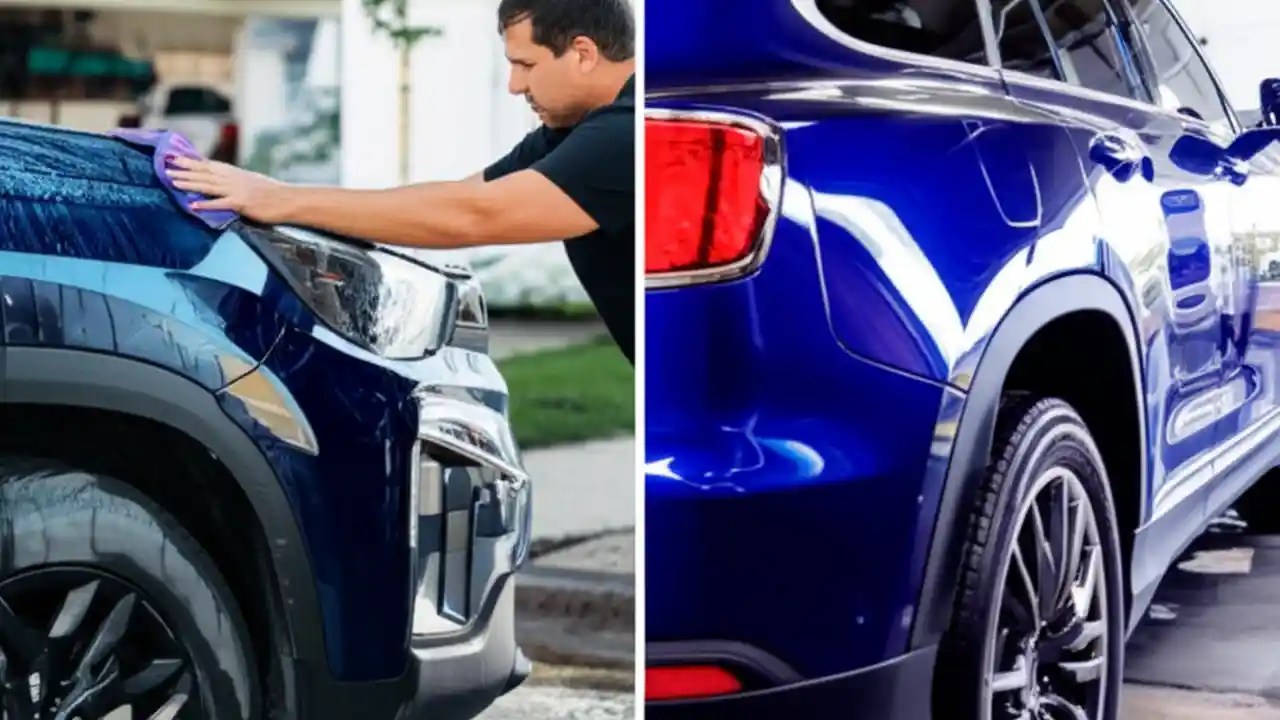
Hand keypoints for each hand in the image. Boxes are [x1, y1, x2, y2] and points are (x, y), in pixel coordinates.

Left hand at [166, 157, 291, 223]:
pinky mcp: (242, 203)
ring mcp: (237, 190)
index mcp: (235, 173)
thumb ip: (235, 180)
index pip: (208, 165)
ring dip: (190, 183)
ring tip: (172, 182)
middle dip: (184, 170)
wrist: (289, 199)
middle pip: (204, 173)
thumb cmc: (273, 193)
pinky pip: (220, 204)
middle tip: (166, 166)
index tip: (174, 156)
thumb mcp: (252, 181)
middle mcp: (233, 179)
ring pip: (208, 185)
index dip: (190, 161)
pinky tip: (193, 205)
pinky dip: (206, 204)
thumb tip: (222, 179)